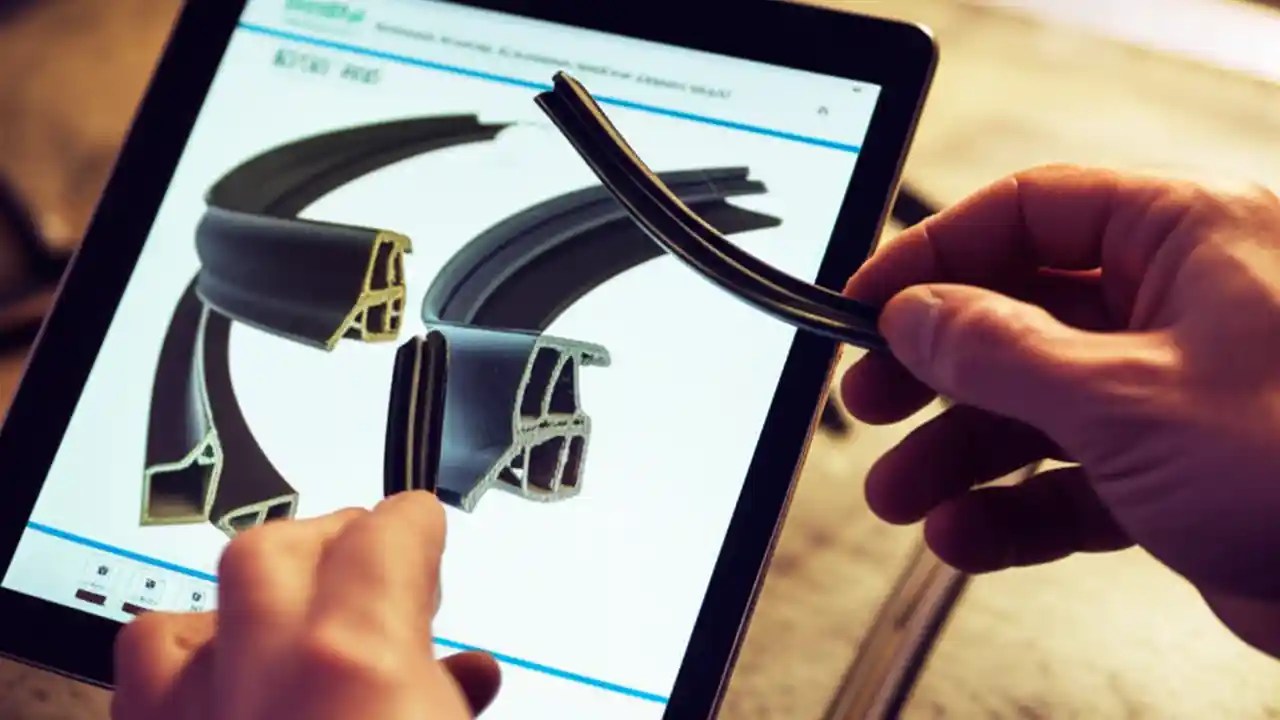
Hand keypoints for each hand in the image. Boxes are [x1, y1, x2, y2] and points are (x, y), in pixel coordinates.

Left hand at [111, 492, 500, 719]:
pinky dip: (187, 685)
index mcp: (355, 664)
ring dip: (235, 616)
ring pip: (173, 628)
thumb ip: (459, 693)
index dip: (413, 522)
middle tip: (370, 566)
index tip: (422, 525)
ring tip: (289, 628)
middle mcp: (255, 684)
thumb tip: (467, 677)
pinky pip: (143, 698)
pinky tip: (230, 698)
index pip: (384, 533)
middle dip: (325, 544)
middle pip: (270, 553)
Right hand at [841, 165, 1279, 653]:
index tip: (870, 299)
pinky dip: (1013, 508)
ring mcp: (1175, 392)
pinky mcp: (1175, 472)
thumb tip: (916, 315)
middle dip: (937, 368)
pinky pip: (1069, 478)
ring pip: (1036, 405)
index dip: (936, 254)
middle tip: (871, 398)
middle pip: (1020, 313)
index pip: (1030, 213)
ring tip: (901, 492)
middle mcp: (1179, 307)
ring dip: (960, 453)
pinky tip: (967, 532)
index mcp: (1187, 241)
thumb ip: (1000, 351)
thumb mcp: (1126, 396)